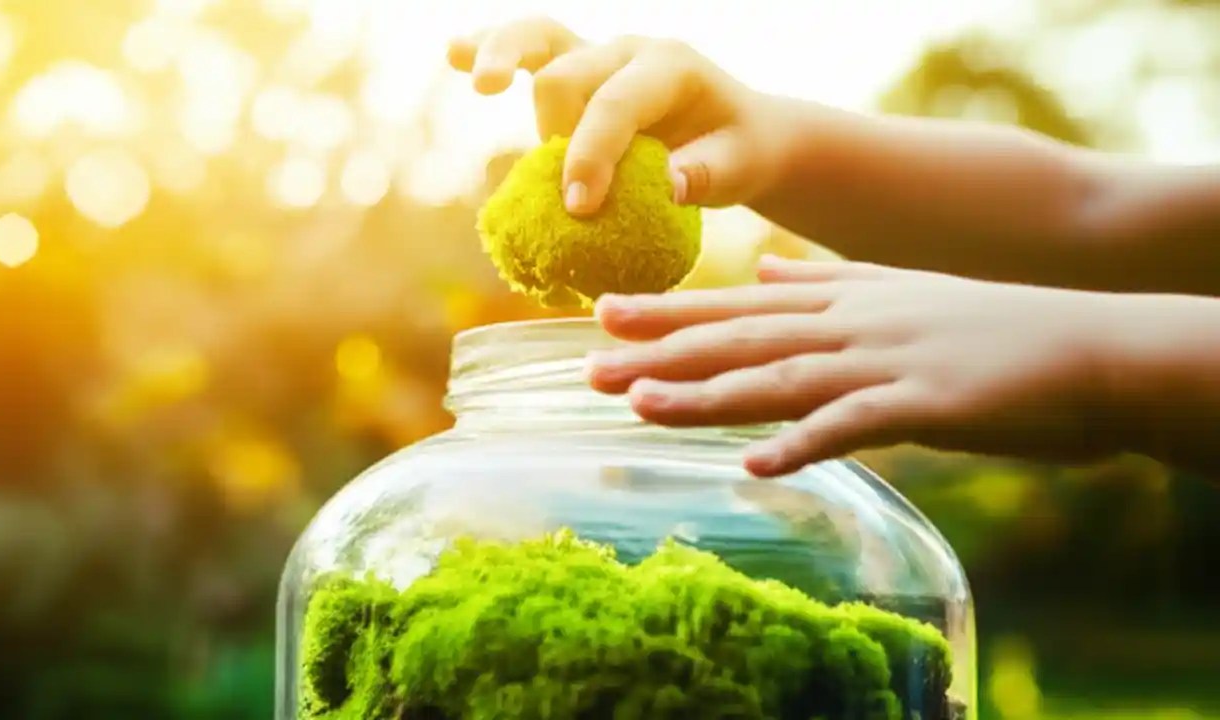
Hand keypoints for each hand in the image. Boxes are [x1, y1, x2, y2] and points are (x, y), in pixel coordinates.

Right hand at [447, 17, 794, 214]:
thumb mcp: (740, 168)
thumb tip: (669, 185)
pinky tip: (452, 53)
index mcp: (670, 66)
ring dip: (501, 59)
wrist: (741, 133)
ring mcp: (597, 53)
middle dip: (556, 135)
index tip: (579, 208)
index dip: (591, 154)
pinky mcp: (574, 68)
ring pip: (537, 36)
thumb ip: (708, 175)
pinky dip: (487, 47)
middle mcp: (627, 49)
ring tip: (480, 84)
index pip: (615, 103)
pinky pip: (527, 49)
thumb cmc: (739, 153)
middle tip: (570, 195)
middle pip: (566, 75)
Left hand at [585, 257, 1132, 476]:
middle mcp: (852, 324)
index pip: (739, 304)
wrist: (1089, 348)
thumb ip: (828, 280)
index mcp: (843, 299)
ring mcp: (887, 362)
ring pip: (781, 378)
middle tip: (591, 372)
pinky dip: (805, 443)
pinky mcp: (928, 405)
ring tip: (642, 408)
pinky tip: (757, 465)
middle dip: (664, 355)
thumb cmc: (990, 330)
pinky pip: (856, 427)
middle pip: (743, 340)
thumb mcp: (898, 292)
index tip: (603, 318)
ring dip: (709, 395)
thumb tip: (766, 264)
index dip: (669, 312)